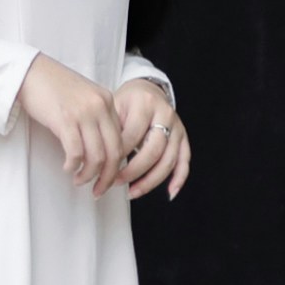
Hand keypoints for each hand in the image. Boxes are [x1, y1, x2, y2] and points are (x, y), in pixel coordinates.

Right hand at [19, 54, 133, 193]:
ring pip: (97, 156)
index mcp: (107, 101)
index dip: (115, 164)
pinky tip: (67, 168)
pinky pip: (76, 152)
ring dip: (89, 175)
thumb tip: (101, 147)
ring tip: (79, 181)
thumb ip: (96, 116)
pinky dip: (73, 166)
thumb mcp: (83, 97)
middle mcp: (100, 106)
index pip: (121, 140)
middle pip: (114, 152)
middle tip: (98, 190)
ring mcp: (83, 113)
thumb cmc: (53, 86)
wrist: (29, 71)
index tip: (107, 176)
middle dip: (107, 177)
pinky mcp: (64, 120)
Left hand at [112, 75, 191, 201]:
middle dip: (133, 172)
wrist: (147, 91)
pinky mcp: (184, 138)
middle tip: (115, 182)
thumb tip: (100, 159)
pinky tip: (169, 194)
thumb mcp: (115, 107)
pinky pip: (184, 162)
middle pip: (152, 151)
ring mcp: (177, 127)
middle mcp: (165, 115)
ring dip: (150, 181)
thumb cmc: (128, 103)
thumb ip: (111, 130)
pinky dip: (178, 179)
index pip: (132, 136)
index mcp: (145, 105)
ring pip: (168, 160)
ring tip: (132, 192)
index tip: (104, 169)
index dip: (117, 156)